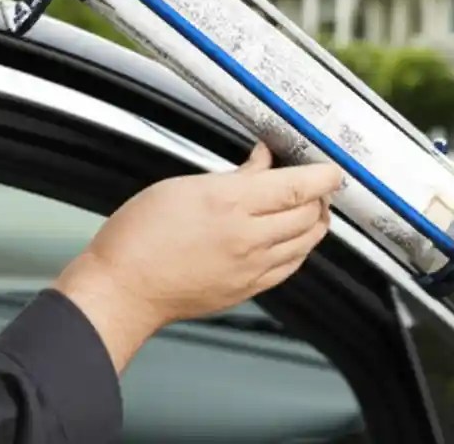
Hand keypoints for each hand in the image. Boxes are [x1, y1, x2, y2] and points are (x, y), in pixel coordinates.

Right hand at [54, 143, 338, 372]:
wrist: (123, 288)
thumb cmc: (139, 236)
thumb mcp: (182, 187)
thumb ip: (231, 176)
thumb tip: (262, 163)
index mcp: (229, 204)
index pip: (296, 188)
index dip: (322, 176)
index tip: (330, 168)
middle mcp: (247, 238)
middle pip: (307, 215)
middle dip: (319, 196)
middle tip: (314, 183)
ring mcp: (250, 269)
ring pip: (304, 243)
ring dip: (314, 222)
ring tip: (309, 207)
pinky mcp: (246, 290)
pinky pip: (289, 268)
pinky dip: (300, 249)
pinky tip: (293, 239)